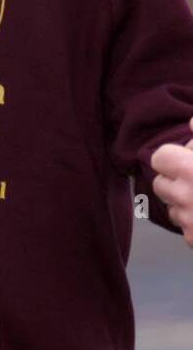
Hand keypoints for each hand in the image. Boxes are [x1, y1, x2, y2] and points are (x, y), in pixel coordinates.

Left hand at [151, 117, 192, 246]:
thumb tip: (190, 120)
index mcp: (192, 171)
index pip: (160, 158)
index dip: (175, 156)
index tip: (189, 157)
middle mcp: (188, 198)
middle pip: (160, 184)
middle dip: (176, 180)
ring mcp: (191, 223)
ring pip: (171, 208)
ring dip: (184, 203)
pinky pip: (184, 229)